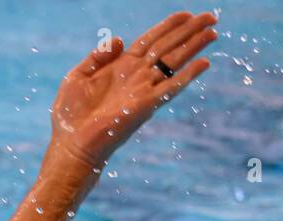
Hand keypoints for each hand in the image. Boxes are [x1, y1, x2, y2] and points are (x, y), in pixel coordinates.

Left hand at [49, 11, 217, 168]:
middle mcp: (136, 76)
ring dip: (194, 46)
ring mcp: (143, 89)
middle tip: (211, 16)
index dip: (168, 26)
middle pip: (167, 47)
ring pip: (174, 61)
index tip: (186, 14)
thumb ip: (97, 57)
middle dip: (189, 31)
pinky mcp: (146, 105)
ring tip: (213, 32)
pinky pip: (172, 87)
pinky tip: (204, 63)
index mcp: (120, 67)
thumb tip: (119, 40)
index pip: (150, 40)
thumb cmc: (69, 116)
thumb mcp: (76, 78)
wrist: (72, 144)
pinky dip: (188, 75)